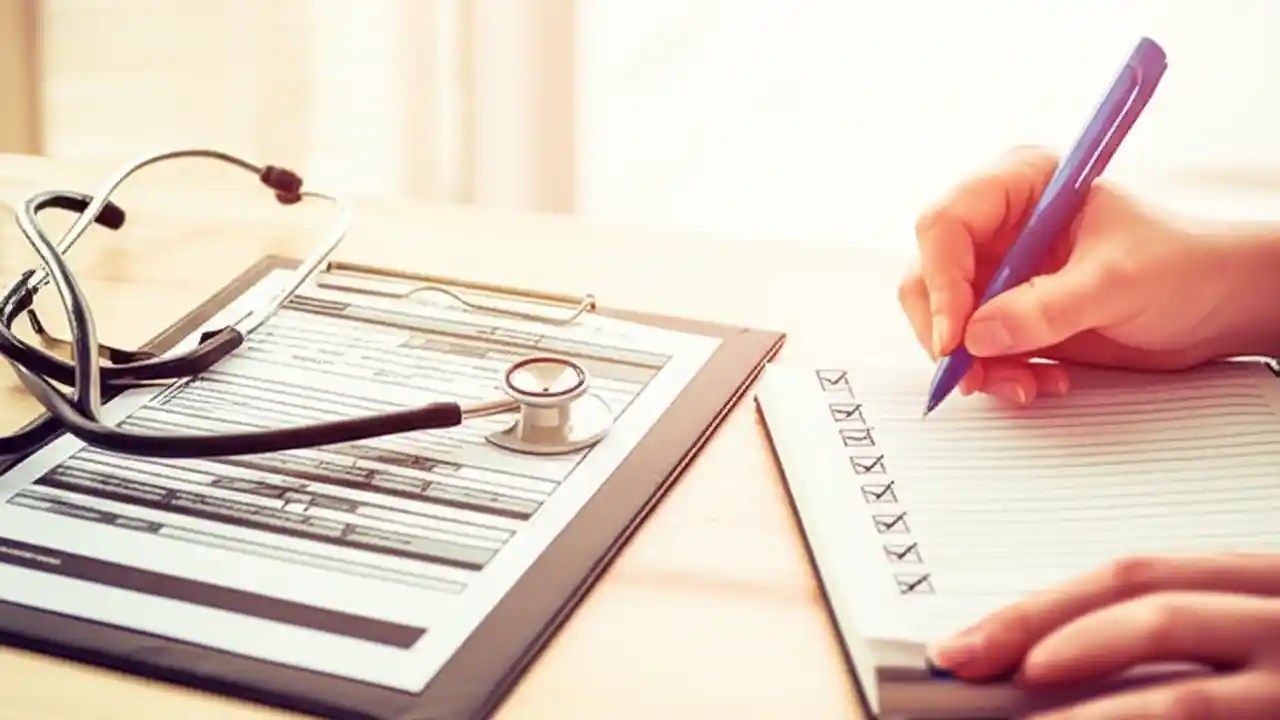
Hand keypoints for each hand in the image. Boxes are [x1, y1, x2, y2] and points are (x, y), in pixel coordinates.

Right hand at [898, 146, 1279, 404]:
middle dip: (947, 330)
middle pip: (930, 274)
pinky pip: (972, 348)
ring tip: (1022, 384)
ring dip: (973, 362)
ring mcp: (1002, 271)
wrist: (1218, 306)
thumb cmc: (1184, 267)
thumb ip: (1045, 308)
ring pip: (944, 319)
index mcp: (1022, 185)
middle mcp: (1001, 225)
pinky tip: (1037, 382)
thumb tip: (977, 336)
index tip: (955, 335)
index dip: (941, 280)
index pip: (946, 224)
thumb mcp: (1117, 282)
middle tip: (972, 373)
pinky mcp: (1009, 313)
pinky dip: (994, 373)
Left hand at [927, 554, 1279, 718]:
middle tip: (964, 664)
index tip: (972, 641)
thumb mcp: (1259, 633)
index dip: (1042, 604)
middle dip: (1035, 630)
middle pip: (1141, 601)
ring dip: (1088, 714)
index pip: (1134, 573)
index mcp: (1264, 580)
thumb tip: (1065, 663)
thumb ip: (1193, 640)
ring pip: (1182, 689)